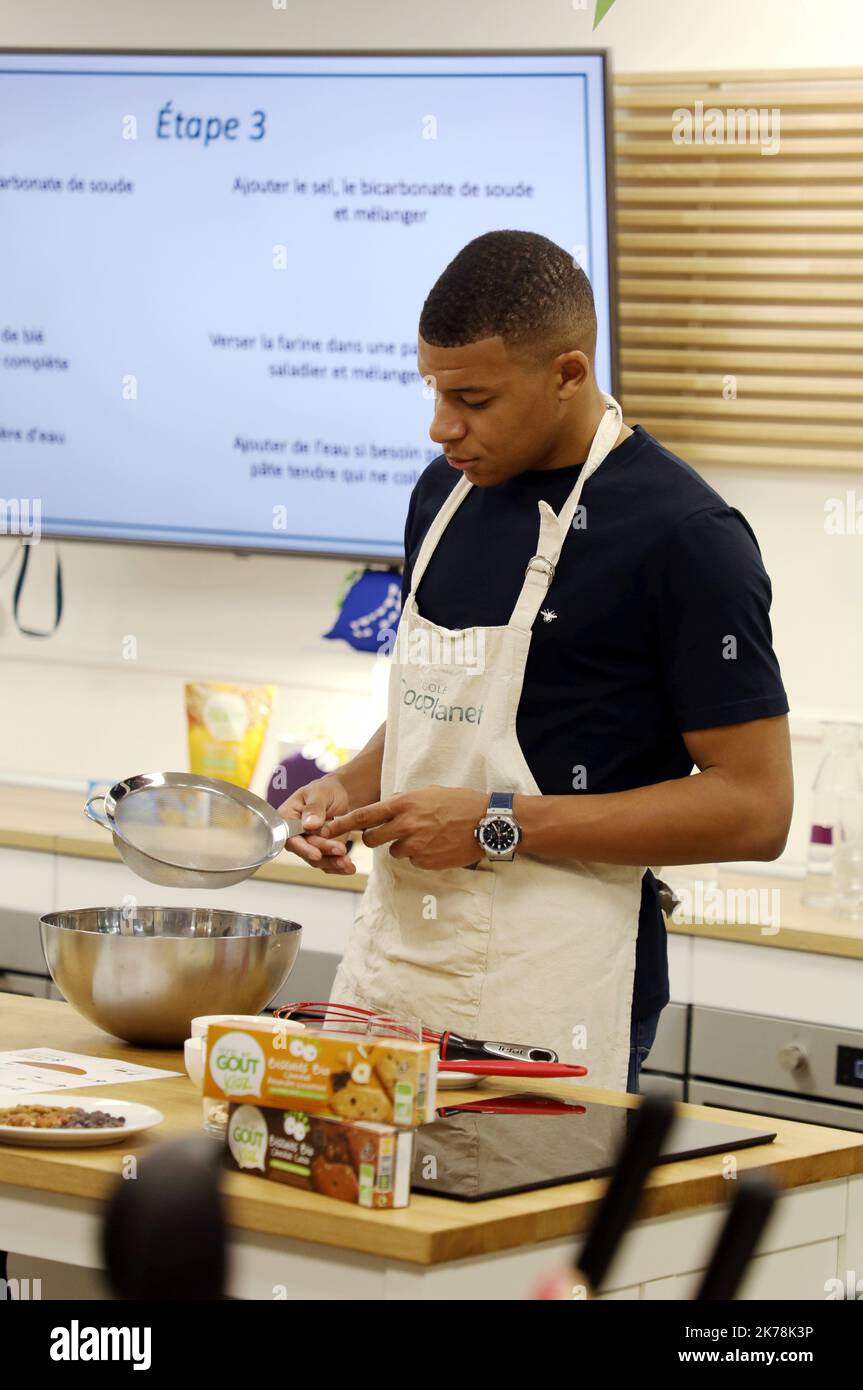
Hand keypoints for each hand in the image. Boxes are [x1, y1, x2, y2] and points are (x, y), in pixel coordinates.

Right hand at [277, 776, 356, 874]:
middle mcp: (295, 836)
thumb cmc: (324, 790)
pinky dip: (339, 867)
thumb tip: (309, 825)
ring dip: (333, 863)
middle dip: (324, 852)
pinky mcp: (322, 852)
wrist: (338, 796)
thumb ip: (314, 808)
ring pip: (318, 860)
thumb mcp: (319, 793)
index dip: (303, 848)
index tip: (316, 853)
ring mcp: (308, 845)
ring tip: (348, 864)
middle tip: (341, 851)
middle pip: (307, 850)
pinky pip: (328, 863)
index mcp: (286, 819)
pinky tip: (349, 868)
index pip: (291, 837)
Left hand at [320, 784, 487, 870]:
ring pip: (394, 851)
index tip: (325, 830)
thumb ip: (403, 802)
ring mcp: (416, 845)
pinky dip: (421, 855)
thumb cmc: (458, 802)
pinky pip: (413, 861)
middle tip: (387, 834)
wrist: (486, 822)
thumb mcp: (427, 792)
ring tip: (428, 835)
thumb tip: (386, 811)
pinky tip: (437, 845)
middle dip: (374, 839)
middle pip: (372, 840)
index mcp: (404, 804)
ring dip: (404, 846)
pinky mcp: (426, 861)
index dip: (342, 824)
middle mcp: (406, 825)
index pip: (364, 816)